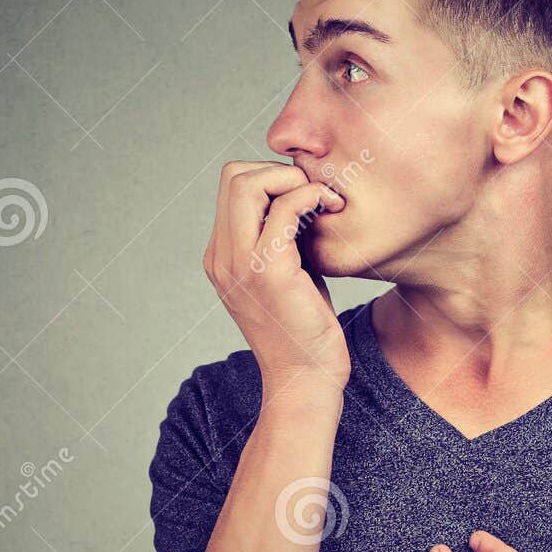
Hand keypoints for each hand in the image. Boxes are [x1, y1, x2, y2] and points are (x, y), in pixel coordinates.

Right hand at [203, 160, 349, 394]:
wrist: (305, 379)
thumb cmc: (304, 329)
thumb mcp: (285, 276)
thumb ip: (280, 239)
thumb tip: (298, 199)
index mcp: (221, 257)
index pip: (230, 187)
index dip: (267, 179)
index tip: (302, 198)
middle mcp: (222, 258)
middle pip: (233, 176)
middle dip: (277, 171)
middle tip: (312, 194)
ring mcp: (241, 264)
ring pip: (249, 183)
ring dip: (292, 179)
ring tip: (323, 199)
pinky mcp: (269, 272)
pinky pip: (284, 209)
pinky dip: (309, 195)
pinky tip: (331, 207)